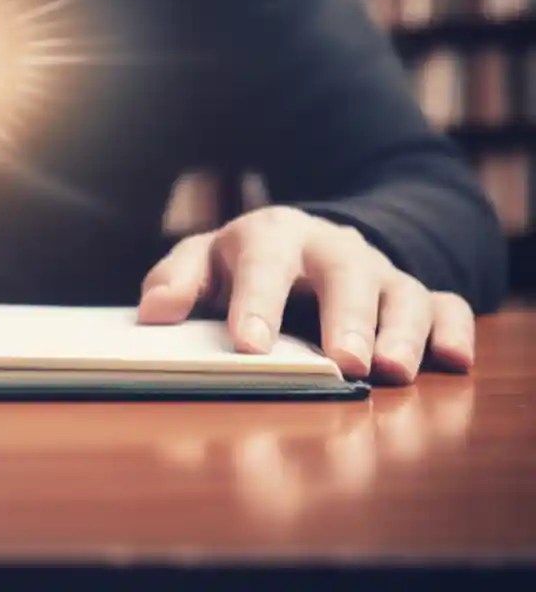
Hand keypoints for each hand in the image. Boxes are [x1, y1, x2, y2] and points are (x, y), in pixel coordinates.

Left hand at [137, 206, 474, 383]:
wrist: (302, 240)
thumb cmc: (243, 262)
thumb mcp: (204, 261)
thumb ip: (176, 281)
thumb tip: (153, 314)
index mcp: (270, 236)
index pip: (263, 265)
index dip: (257, 303)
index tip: (250, 346)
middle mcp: (330, 249)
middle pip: (343, 275)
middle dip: (345, 318)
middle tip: (344, 363)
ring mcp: (376, 271)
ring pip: (400, 292)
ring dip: (400, 332)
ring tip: (392, 371)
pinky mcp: (413, 294)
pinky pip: (445, 305)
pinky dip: (453, 329)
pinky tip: (453, 360)